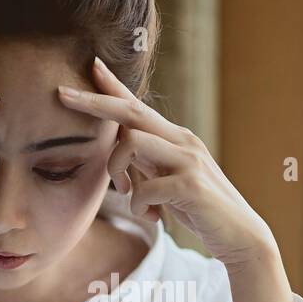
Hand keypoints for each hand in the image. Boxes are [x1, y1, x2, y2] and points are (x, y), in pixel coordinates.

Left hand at [57, 57, 277, 270]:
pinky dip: (137, 205)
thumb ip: (148, 164)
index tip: (90, 64)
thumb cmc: (201, 211)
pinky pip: (144, 187)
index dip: (112, 85)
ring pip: (131, 143)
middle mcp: (182, 141)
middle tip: (62, 94)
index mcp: (176, 138)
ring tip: (127, 194)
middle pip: (130, 111)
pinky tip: (150, 216)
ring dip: (116, 171)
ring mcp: (188, 161)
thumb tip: (119, 153)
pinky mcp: (190, 186)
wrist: (241, 236)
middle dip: (93, 102)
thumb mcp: (169, 181)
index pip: (138, 105)